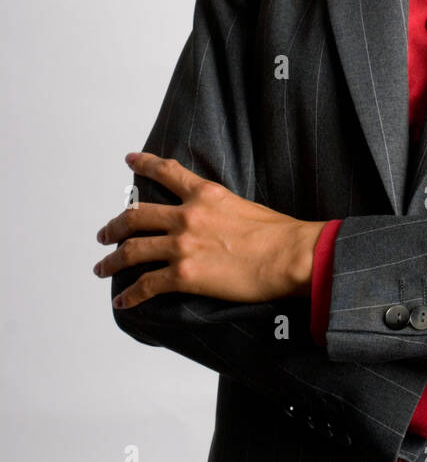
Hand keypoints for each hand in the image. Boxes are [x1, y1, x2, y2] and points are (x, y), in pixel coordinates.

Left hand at [93, 152, 325, 309]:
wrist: (288, 255)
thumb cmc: (278, 234)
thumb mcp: (244, 205)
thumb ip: (219, 208)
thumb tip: (214, 220)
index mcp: (205, 194)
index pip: (167, 172)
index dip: (144, 164)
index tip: (130, 160)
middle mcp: (187, 216)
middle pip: (136, 216)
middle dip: (114, 226)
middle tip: (105, 234)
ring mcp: (182, 246)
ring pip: (132, 251)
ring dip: (111, 261)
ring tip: (102, 267)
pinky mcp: (184, 275)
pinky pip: (146, 286)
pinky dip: (130, 295)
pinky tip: (123, 301)